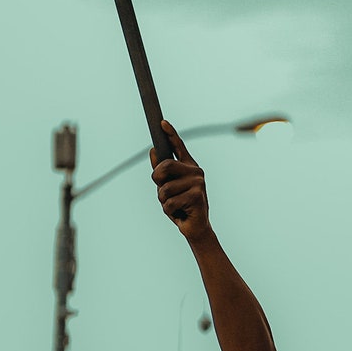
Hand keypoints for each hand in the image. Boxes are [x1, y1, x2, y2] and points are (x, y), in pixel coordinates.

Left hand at [150, 122, 209, 242]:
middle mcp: (195, 171)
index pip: (178, 146)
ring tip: (175, 205)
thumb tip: (153, 151)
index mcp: (189, 166)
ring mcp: (198, 182)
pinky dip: (169, 211)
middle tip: (163, 192)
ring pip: (164, 189)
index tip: (162, 123)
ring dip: (163, 201)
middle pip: (165, 167)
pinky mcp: (197, 196)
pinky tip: (180, 212)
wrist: (195, 227)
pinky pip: (169, 202)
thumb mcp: (168, 187)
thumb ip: (162, 172)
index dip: (170, 134)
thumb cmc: (180, 205)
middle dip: (157, 181)